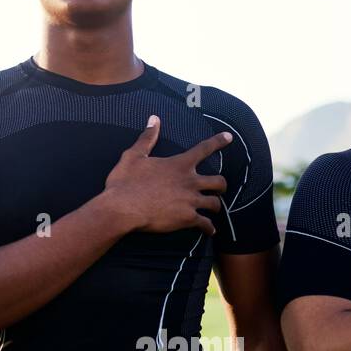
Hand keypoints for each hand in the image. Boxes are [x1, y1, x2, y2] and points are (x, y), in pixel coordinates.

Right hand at [103, 115, 230, 235]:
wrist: (122, 209)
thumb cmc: (125, 182)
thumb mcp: (133, 156)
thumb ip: (147, 138)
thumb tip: (154, 119)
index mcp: (179, 164)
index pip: (204, 149)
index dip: (218, 142)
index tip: (228, 137)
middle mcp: (190, 181)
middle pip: (219, 182)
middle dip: (221, 185)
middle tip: (217, 188)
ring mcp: (190, 201)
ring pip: (215, 203)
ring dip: (214, 206)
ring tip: (211, 210)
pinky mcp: (187, 219)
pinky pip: (206, 224)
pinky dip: (209, 228)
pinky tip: (209, 231)